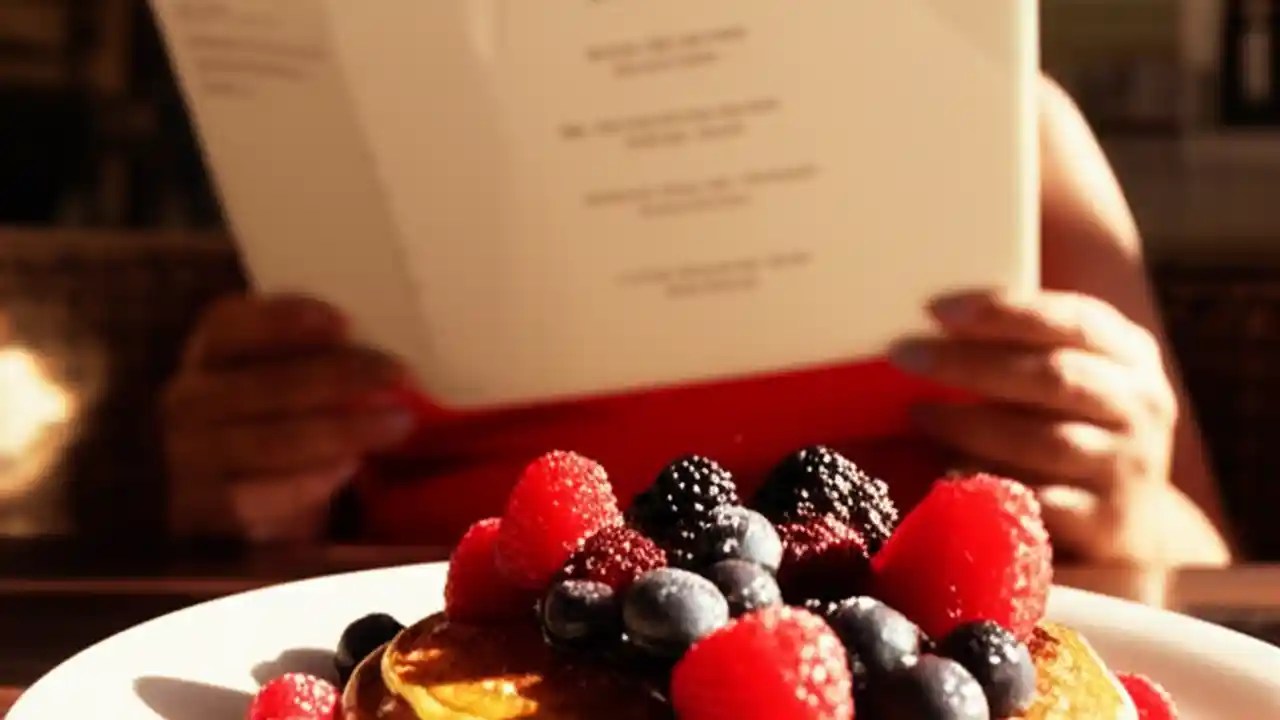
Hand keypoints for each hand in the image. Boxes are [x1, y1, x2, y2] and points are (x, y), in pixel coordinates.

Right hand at [162, 295, 415, 542]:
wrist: (222, 495)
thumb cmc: (271, 417)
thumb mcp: (280, 376)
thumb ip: (313, 360)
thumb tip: (379, 359)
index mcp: (208, 353)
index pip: (229, 326)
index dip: (282, 320)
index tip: (342, 321)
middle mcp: (188, 401)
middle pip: (263, 385)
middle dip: (338, 377)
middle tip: (397, 373)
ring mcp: (189, 458)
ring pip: (269, 441)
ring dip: (341, 430)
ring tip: (398, 423)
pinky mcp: (204, 511)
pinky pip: (258, 497)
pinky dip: (308, 482)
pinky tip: (350, 466)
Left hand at [890, 289, 1230, 565]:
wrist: (1125, 520)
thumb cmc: (1074, 426)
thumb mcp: (1070, 376)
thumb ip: (1019, 348)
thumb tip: (926, 331)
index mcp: (1128, 354)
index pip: (1071, 319)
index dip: (1005, 311)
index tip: (937, 309)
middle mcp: (1138, 406)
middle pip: (1052, 376)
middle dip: (969, 363)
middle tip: (903, 355)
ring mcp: (1125, 466)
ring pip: (1044, 441)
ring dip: (971, 425)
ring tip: (919, 414)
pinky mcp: (1105, 523)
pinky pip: (1039, 501)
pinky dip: (993, 484)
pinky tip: (951, 473)